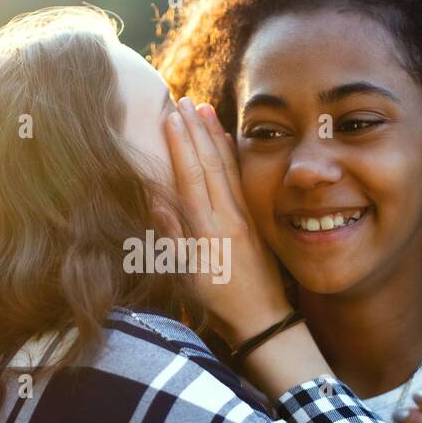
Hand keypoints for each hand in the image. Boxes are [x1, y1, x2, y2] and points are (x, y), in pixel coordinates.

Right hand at [163, 97, 290, 344]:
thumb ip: (174, 237)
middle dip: (195, 130)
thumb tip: (156, 199)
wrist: (265, 322)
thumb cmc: (221, 305)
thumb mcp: (189, 278)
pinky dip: (230, 155)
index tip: (171, 117)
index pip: (192, 178)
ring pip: (225, 167)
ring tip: (202, 107)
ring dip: (212, 135)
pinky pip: (239, 179)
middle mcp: (228, 218)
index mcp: (210, 231)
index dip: (181, 145)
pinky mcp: (252, 220)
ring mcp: (243, 217)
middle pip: (209, 165)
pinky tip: (225, 138)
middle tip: (182, 100)